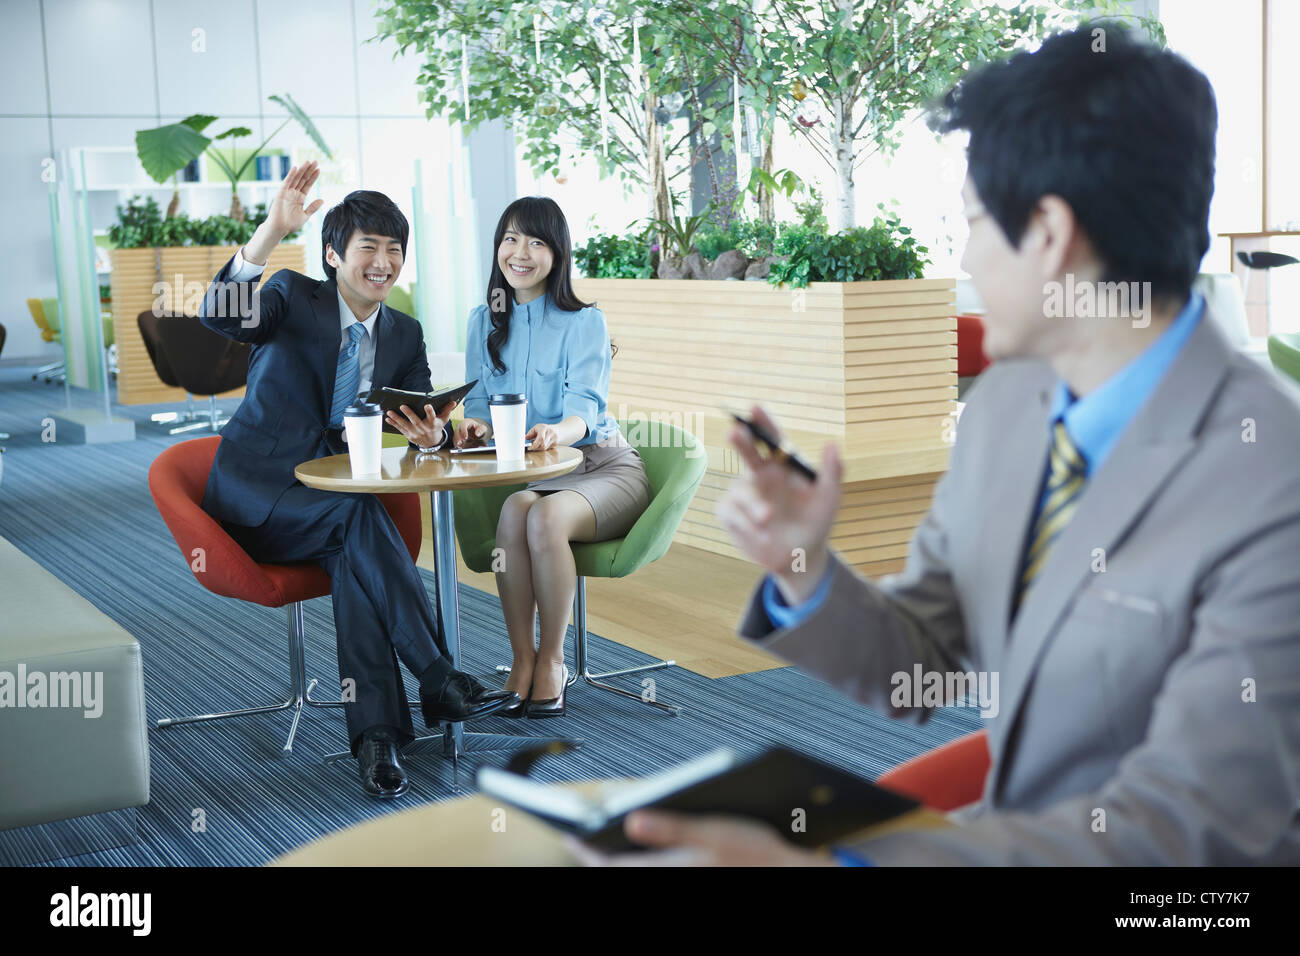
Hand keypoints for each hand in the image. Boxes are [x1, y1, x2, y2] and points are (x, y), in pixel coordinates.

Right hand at [265, 161, 323, 238]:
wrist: (279, 228)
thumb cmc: (290, 224)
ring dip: (302, 170)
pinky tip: (296, 168)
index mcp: (300, 198)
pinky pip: (287, 182)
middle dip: (309, 170)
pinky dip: (291, 175)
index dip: (313, 177)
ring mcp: (287, 192)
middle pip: (303, 179)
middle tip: (315, 161)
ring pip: (296, 178)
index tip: (319, 169)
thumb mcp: (305, 215)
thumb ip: (313, 207)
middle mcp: (294, 193)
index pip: (308, 185)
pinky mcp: (281, 193)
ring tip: (308, 162)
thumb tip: (322, 200)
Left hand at [386, 400, 452, 448]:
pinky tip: (388, 419)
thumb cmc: (436, 427)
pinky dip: (394, 424)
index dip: (430, 411)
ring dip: (397, 418)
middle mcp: (424, 429)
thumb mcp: (443, 420)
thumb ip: (447, 410)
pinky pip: (400, 429)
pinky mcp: (409, 436)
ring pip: (405, 425)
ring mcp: (416, 433)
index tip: (427, 405)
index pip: (432, 417)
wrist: (432, 442)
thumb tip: (453, 402)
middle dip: (409, 413)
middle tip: (402, 406)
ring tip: (390, 412)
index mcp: (433, 424)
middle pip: (416, 421)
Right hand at [454, 417, 490, 447]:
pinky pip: (455, 441)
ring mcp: (458, 432)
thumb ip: (481, 430)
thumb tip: (477, 434)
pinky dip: (456, 445)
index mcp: (466, 422)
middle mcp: (460, 426)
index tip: (465, 437)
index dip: (464, 431)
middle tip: (460, 443)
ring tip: (459, 447)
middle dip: (458, 437)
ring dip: (456, 442)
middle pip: (457, 431)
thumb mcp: (483, 428)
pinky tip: (459, 448)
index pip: (463, 425)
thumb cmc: (479, 428)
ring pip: (455, 436)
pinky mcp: (457, 438)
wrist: (477, 431)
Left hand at [525, 422, 558, 450]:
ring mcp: (555, 438)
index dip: (535, 444)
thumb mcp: (536, 428)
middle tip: (532, 447)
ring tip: (537, 444)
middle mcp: (550, 432)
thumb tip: (525, 438)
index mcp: (544, 428)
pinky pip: (547, 448)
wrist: (557, 429)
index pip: (541, 438)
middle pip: (543, 444)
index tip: (530, 448)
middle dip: (536, 447)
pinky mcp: (556, 443)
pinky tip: (543, 444)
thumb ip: (530, 433)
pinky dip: (543, 447)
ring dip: (539, 448)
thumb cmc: (544, 429)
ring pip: (545, 447)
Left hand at [564, 811, 836, 866]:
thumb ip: (670, 826)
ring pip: (639, 877)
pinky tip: (650, 858)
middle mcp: (671, 883)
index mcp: (670, 871)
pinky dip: (646, 869)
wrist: (791, 878)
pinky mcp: (692, 884)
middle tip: (585, 842)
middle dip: (602, 858)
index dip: (587, 848)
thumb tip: (630, 818)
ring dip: (624, 865)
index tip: (570, 835)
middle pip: (622, 873)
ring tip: (612, 849)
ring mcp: (679, 888)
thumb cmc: (759, 855)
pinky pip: (659, 879)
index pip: (611, 864)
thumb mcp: (714, 830)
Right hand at [715, 404, 842, 603]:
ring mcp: (745, 493)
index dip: (763, 421)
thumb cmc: (816, 521)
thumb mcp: (829, 498)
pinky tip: (762, 536)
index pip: (772, 438)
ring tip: (768, 520)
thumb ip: (833, 472)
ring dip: (753, 505)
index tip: (755, 407)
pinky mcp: (732, 514)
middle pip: (746, 452)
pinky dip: (746, 524)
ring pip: (740, 492)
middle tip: (734, 431)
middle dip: (740, 441)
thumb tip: (832, 444)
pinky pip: (732, 513)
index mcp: (783, 465)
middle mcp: (761, 474)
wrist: (800, 556)